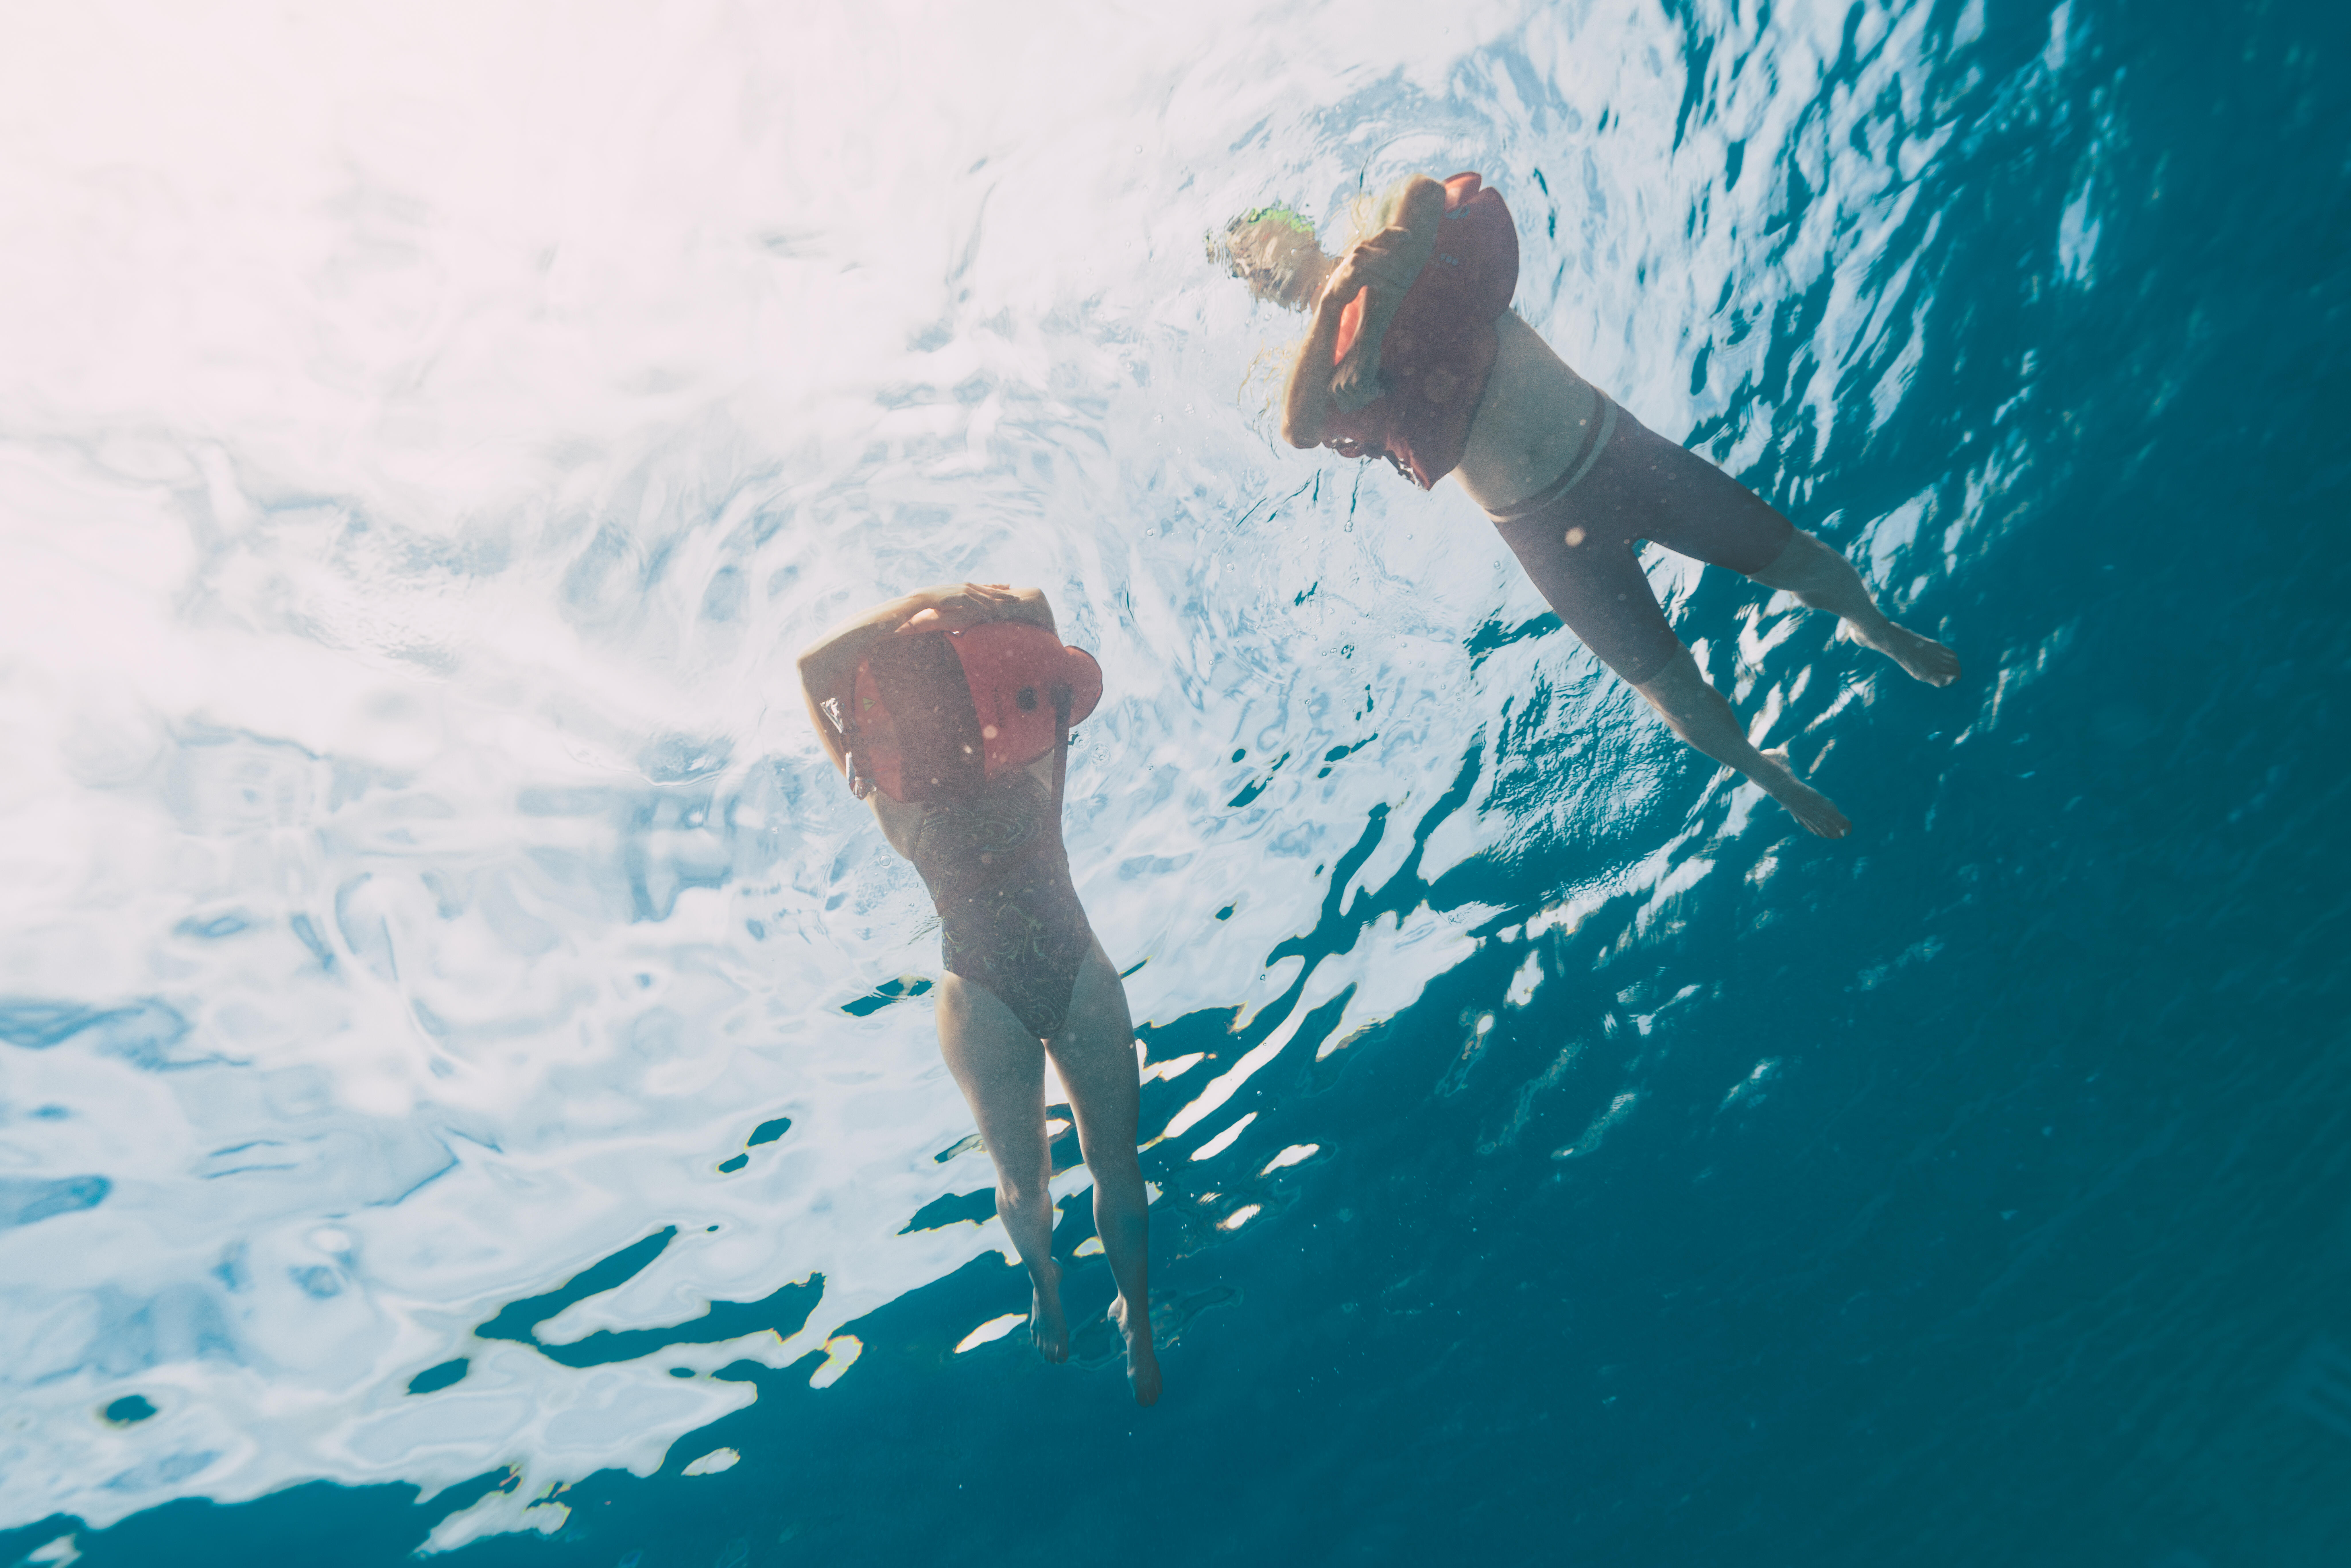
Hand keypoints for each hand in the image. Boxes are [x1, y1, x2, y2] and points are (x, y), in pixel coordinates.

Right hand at [899, 582, 1019, 633]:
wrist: (924, 597)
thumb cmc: (937, 599)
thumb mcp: (953, 597)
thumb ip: (961, 599)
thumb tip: (965, 604)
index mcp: (967, 586)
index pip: (986, 586)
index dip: (998, 587)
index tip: (1009, 587)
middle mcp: (969, 586)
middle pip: (991, 591)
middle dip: (1005, 595)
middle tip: (1018, 598)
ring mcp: (966, 591)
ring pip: (986, 598)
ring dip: (998, 606)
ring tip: (1008, 613)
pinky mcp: (961, 597)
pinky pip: (977, 606)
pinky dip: (985, 612)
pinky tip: (991, 619)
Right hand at [1322, 230, 1417, 304]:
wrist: (1336, 290)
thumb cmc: (1355, 274)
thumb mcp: (1366, 259)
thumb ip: (1379, 250)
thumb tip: (1398, 241)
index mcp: (1365, 243)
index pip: (1384, 232)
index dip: (1398, 232)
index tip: (1412, 236)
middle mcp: (1361, 250)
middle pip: (1387, 255)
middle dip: (1400, 266)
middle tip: (1410, 275)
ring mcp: (1356, 261)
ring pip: (1383, 268)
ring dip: (1397, 278)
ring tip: (1406, 284)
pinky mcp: (1355, 275)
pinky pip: (1377, 280)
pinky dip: (1388, 286)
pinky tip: (1397, 291)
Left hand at [1330, 344, 1385, 411]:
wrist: (1363, 345)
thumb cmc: (1356, 362)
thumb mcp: (1344, 378)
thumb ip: (1344, 394)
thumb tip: (1346, 411)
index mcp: (1330, 390)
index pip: (1347, 408)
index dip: (1358, 399)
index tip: (1359, 386)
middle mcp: (1335, 389)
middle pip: (1356, 405)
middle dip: (1365, 396)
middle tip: (1366, 381)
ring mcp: (1345, 387)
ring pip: (1364, 401)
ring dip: (1370, 390)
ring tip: (1367, 377)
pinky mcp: (1356, 384)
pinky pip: (1370, 394)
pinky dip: (1375, 387)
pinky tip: (1371, 377)